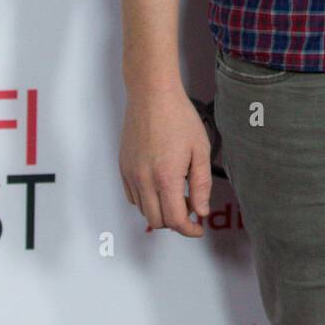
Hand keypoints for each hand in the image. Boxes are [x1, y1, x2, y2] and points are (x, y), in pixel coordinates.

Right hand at [119, 84, 212, 236]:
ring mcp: (131, 174)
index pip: (175, 220)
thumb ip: (201, 184)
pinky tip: (160, 183)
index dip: (189, 230)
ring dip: (160, 209)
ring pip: (143, 210)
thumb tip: (201, 211)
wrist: (152, 95)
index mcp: (166, 178)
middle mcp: (144, 180)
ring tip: (177, 190)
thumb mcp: (200, 150)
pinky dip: (146, 199)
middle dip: (175, 221)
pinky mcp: (123, 167)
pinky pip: (132, 196)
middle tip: (190, 205)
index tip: (198, 228)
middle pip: (157, 221)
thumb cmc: (178, 117)